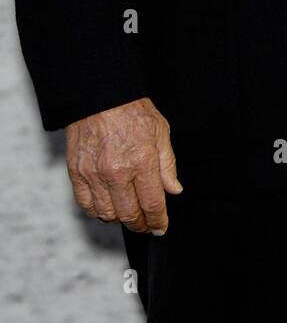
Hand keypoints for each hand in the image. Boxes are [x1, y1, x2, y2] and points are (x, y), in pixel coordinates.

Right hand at [65, 97, 181, 235]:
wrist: (100, 95)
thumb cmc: (131, 110)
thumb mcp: (160, 132)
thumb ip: (167, 165)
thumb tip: (174, 190)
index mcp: (142, 161)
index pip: (152, 204)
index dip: (158, 221)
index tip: (160, 227)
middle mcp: (117, 172)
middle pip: (129, 214)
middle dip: (141, 224)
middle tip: (147, 224)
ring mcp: (94, 174)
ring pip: (107, 214)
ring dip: (120, 219)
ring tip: (129, 214)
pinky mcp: (77, 173)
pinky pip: (86, 204)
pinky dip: (98, 211)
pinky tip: (108, 207)